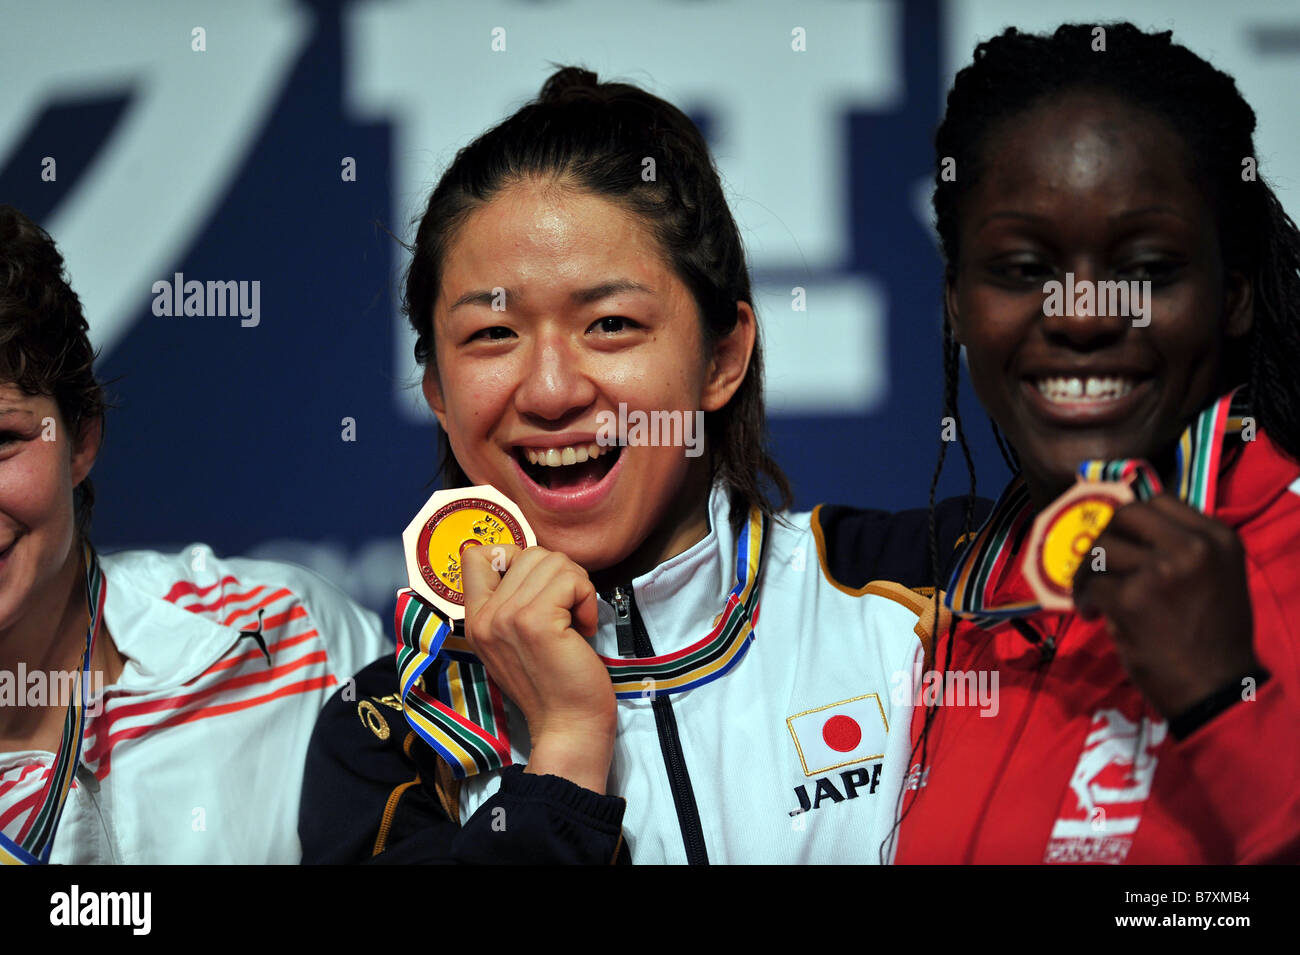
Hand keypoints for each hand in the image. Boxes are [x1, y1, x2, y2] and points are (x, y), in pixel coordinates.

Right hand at [461, 543, 615, 791]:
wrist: (568, 728)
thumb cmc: (554, 684)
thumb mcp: (517, 640)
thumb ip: (513, 602)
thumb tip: (536, 562)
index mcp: (475, 619)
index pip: (477, 555)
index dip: (516, 557)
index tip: (540, 588)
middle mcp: (484, 616)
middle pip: (529, 553)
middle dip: (561, 575)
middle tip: (568, 611)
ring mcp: (507, 617)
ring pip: (553, 562)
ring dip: (577, 586)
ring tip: (576, 621)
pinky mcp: (536, 622)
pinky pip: (571, 580)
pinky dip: (588, 599)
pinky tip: (585, 628)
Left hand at [1071, 494, 1259, 718]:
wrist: (1217, 688)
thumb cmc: (1214, 636)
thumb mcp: (1216, 577)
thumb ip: (1182, 549)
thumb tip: (1127, 530)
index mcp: (1216, 538)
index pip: (1160, 501)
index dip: (1131, 518)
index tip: (1118, 535)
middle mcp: (1191, 547)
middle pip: (1126, 516)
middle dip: (1104, 535)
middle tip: (1097, 559)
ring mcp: (1159, 571)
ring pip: (1101, 548)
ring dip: (1087, 570)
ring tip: (1091, 591)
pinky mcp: (1130, 599)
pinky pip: (1091, 584)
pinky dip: (1084, 598)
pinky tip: (1092, 613)